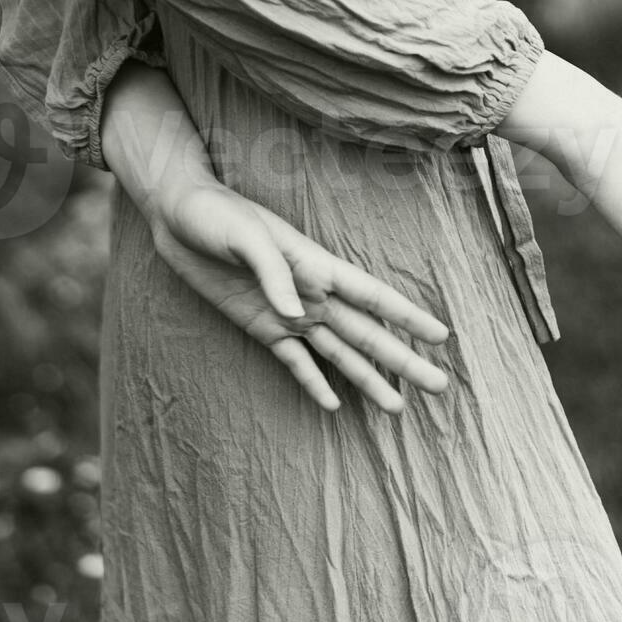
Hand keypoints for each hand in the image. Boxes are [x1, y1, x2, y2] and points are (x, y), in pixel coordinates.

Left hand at [145, 173, 451, 414]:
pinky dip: (315, 383)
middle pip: (367, 332)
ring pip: (340, 353)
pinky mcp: (261, 327)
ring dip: (369, 379)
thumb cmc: (215, 214)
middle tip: (440, 386)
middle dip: (403, 358)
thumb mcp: (244, 236)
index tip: (442, 336)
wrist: (179, 215)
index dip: (408, 316)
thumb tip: (299, 317)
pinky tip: (334, 405)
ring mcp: (288, 314)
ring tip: (398, 407)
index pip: (372, 296)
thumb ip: (274, 273)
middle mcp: (311, 294)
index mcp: (315, 266)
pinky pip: (296, 362)